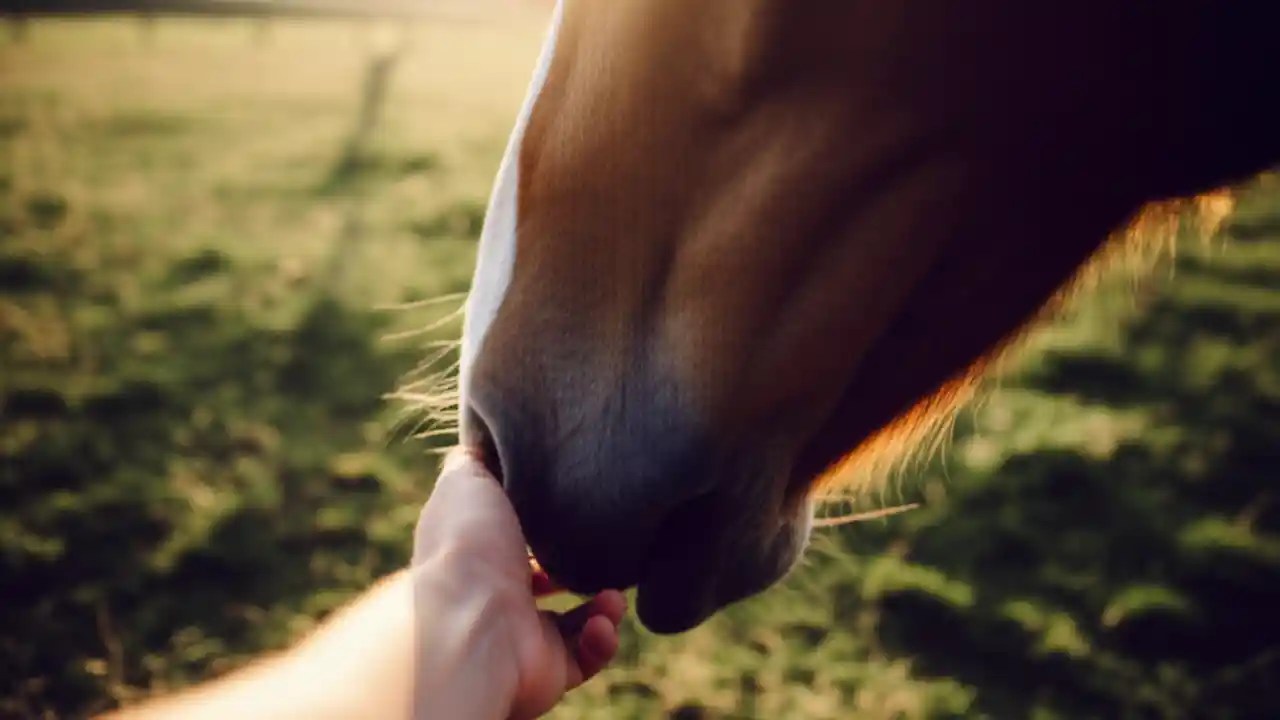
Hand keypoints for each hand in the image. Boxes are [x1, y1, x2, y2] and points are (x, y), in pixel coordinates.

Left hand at [410, 449, 625, 719]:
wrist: (470, 621)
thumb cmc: (467, 545)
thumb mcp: (468, 478)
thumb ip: (480, 458)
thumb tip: (487, 437)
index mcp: (480, 551)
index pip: (517, 535)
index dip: (548, 520)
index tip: (580, 503)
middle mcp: (497, 596)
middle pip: (550, 578)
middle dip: (585, 564)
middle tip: (610, 549)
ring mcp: (521, 635)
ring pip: (578, 620)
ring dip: (605, 604)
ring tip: (612, 593)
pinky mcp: (545, 670)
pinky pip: (588, 655)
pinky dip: (603, 638)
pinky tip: (604, 619)